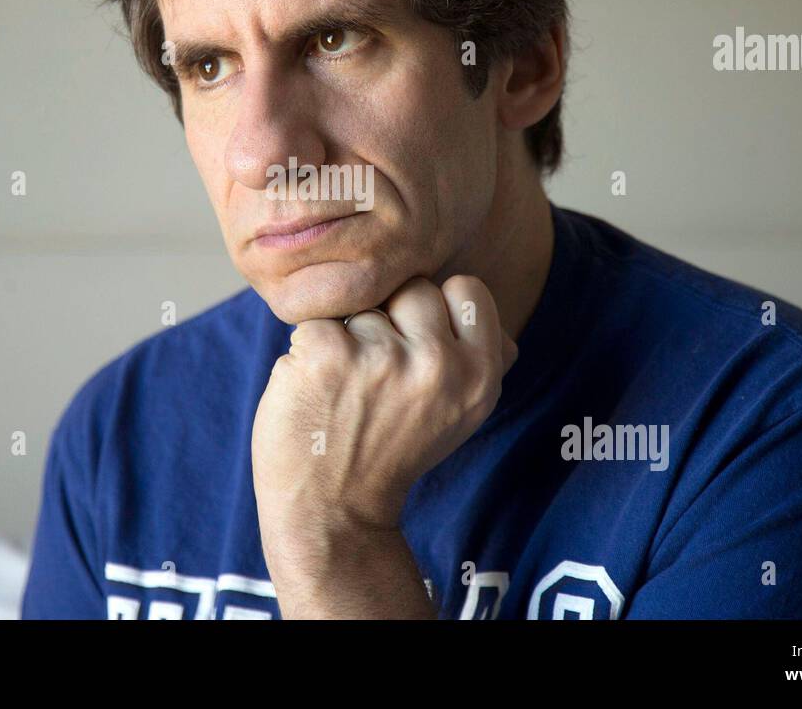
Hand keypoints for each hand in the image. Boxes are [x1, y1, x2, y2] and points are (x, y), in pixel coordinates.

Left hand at [251, 275, 518, 556]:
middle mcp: (437, 364)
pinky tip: (314, 391)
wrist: (332, 513)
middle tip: (376, 378)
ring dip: (346, 339)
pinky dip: (306, 352)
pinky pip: (313, 322)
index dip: (437, 309)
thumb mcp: (458, 416)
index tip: (418, 344)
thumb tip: (496, 324)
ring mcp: (380, 358)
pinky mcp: (326, 355)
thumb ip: (481, 362)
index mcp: (478, 375)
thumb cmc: (391, 452)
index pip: (467, 288)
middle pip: (411, 289)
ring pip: (361, 307)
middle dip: (389, 321)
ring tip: (345, 392)